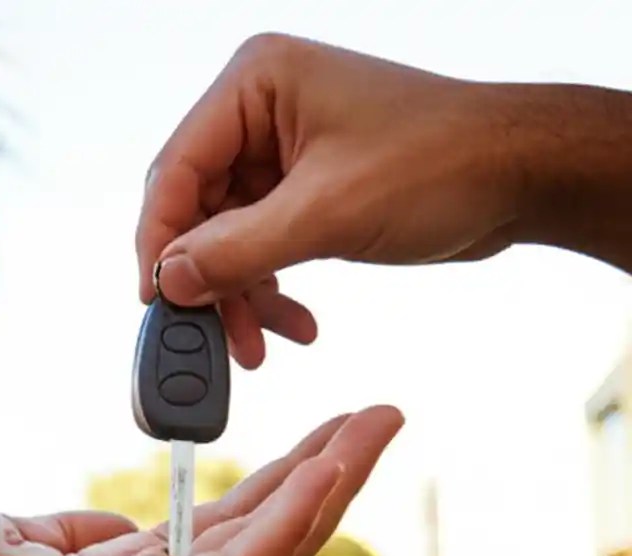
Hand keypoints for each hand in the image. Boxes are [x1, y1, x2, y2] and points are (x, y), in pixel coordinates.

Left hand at [0, 405, 403, 555]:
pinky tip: (332, 466)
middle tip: (382, 416)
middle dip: (325, 477)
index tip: (323, 428)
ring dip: (331, 487)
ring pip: (269, 553)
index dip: (279, 481)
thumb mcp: (9, 532)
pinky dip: (295, 513)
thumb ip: (66, 533)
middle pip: (261, 541)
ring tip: (379, 425)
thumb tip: (103, 526)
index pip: (221, 532)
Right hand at [135, 33, 631, 368]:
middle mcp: (259, 109)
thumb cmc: (441, 164)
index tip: (156, 300)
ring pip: (227, 234)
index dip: (160, 240)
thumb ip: (237, 250)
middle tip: (214, 339)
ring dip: (242, 292)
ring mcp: (280, 147)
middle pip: (197, 207)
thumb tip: (168, 282)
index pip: (177, 168)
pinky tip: (295, 324)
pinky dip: (271, 285)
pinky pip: (261, 241)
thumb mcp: (327, 213)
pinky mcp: (303, 184)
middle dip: (209, 278)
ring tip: (260, 345)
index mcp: (256, 84)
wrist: (524, 176)